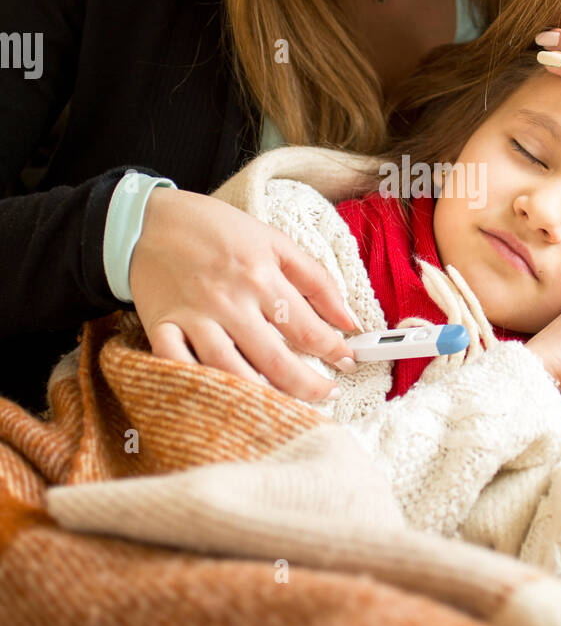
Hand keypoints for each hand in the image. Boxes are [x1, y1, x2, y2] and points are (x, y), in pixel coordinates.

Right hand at [128, 187, 358, 400]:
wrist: (147, 220)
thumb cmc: (213, 228)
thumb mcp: (272, 240)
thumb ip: (315, 279)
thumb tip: (348, 319)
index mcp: (260, 276)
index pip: (307, 328)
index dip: (333, 350)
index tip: (347, 361)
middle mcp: (230, 302)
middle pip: (275, 361)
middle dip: (309, 386)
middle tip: (328, 396)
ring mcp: (194, 318)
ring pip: (232, 372)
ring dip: (264, 397)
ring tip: (287, 406)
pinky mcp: (162, 328)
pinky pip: (180, 368)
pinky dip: (199, 387)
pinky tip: (223, 401)